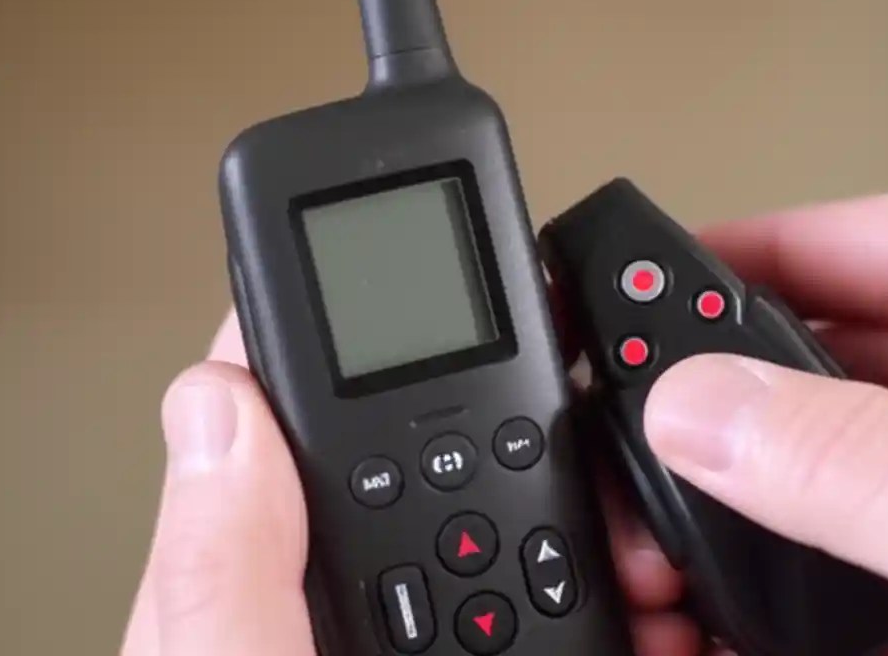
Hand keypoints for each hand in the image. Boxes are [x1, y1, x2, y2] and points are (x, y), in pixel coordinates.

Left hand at [120, 315, 704, 655]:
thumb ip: (215, 570)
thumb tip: (212, 399)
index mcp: (262, 583)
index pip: (317, 422)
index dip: (373, 334)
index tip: (448, 269)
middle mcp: (351, 613)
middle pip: (456, 471)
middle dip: (545, 435)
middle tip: (608, 392)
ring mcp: (435, 648)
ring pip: (542, 548)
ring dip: (613, 529)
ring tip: (665, 518)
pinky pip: (590, 625)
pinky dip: (642, 613)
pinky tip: (675, 608)